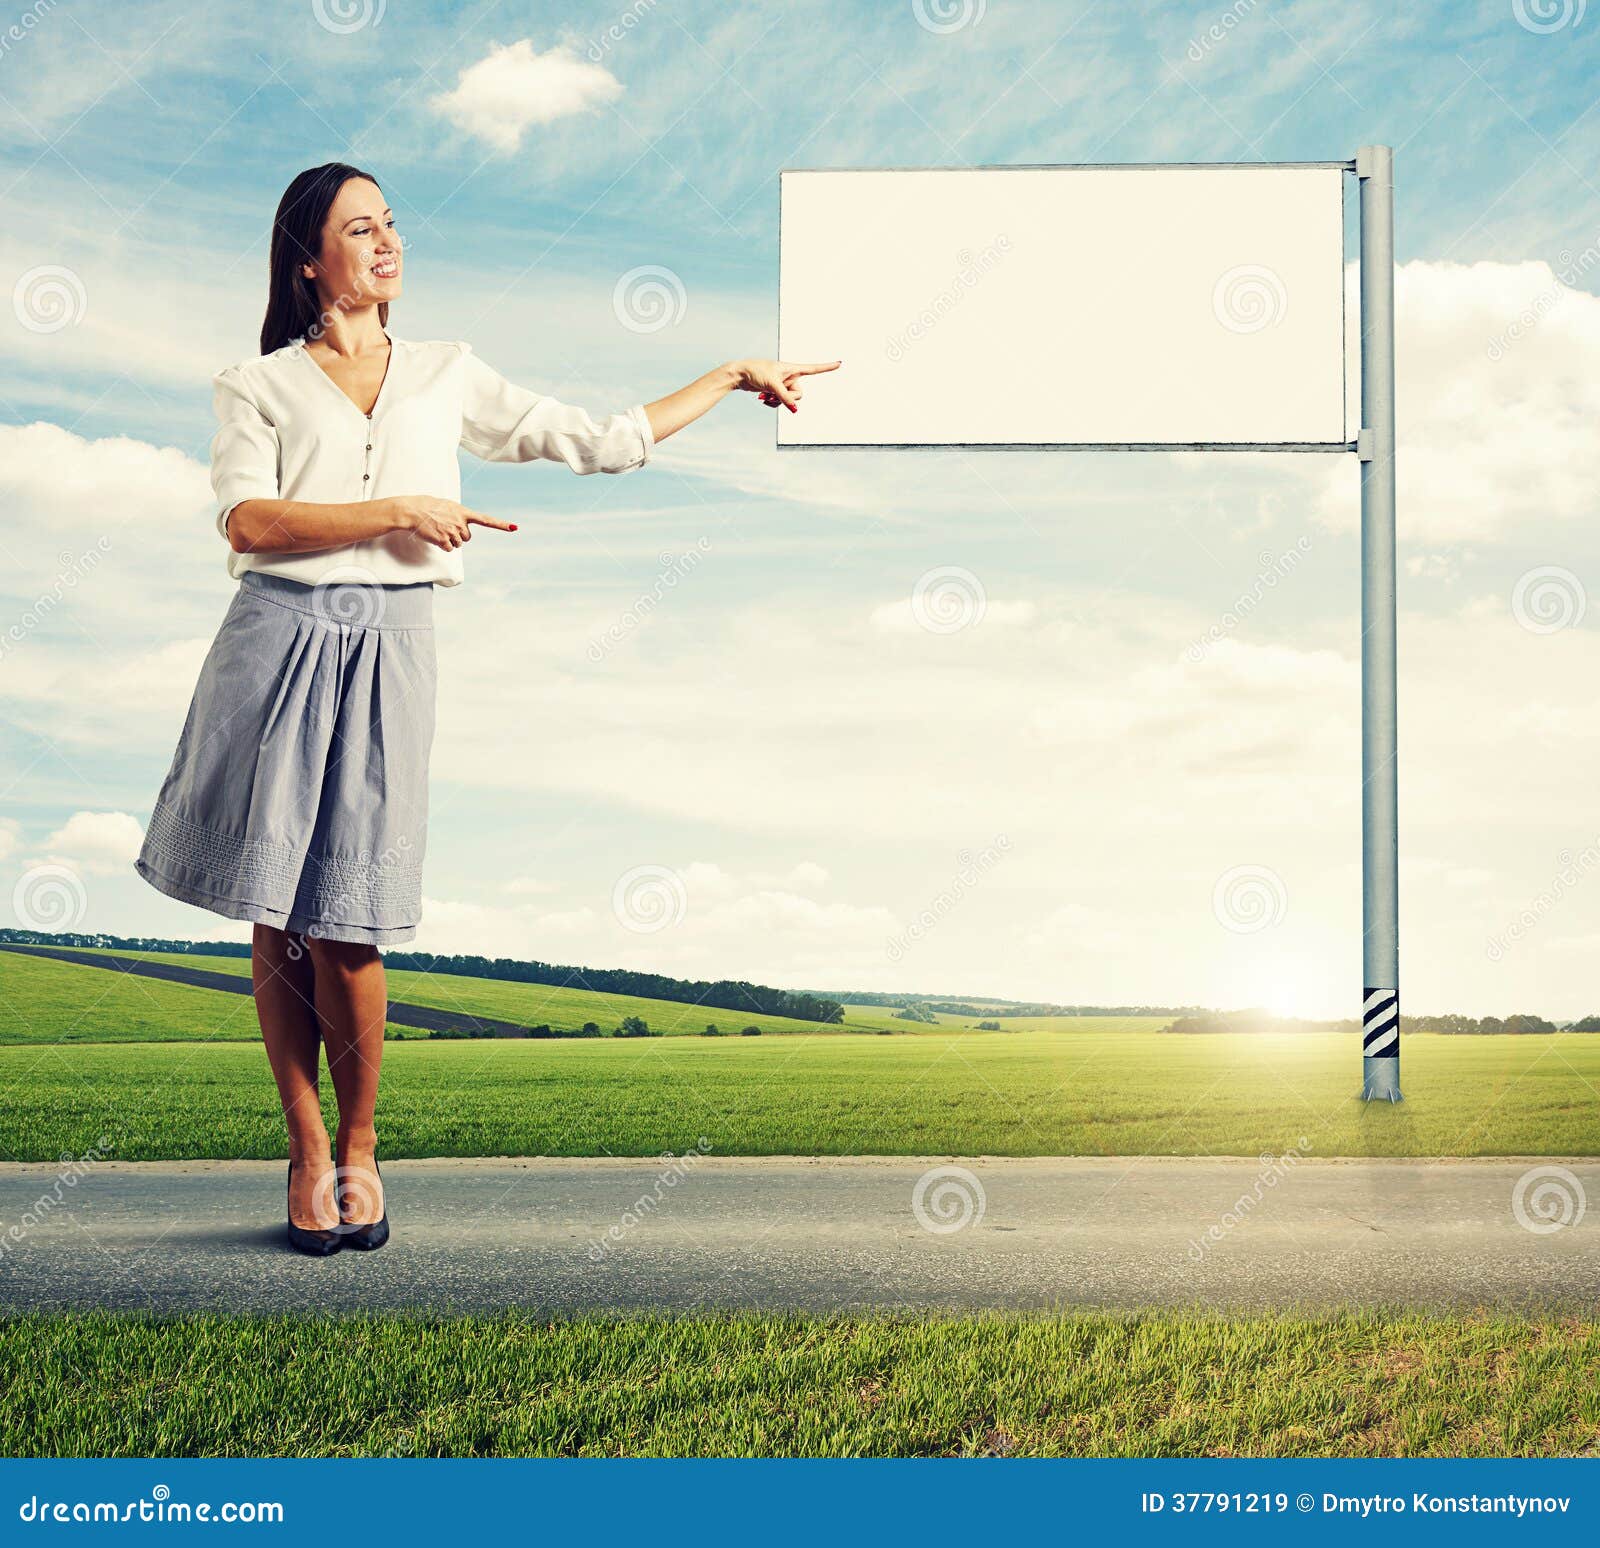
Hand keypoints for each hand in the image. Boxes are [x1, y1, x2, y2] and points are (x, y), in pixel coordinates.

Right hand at [388, 495, 517, 550]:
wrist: (412, 510)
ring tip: (438, 529)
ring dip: (450, 540)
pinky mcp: (444, 540)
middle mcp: (460, 522)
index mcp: (463, 512)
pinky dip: (443, 546)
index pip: (486, 519)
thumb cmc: (427, 506)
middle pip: (468, 537)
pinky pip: (450, 549)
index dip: (501, 525)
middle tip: (445, 526)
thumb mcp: (447, 505)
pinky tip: (435, 536)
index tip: (514, 528)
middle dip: (459, 535)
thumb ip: (458, 513)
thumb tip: (461, 522)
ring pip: (459, 544)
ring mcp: (452, 531)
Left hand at [734, 358, 840, 412]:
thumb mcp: (772, 385)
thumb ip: (785, 397)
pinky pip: (781, 403)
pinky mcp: (775, 391)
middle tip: (773, 392)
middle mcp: (789, 376)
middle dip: (788, 398)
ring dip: (778, 402)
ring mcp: (783, 384)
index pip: (813, 369)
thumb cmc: (756, 372)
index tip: (839, 363)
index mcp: (791, 368)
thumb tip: (795, 410)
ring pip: (790, 400)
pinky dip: (773, 403)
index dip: (826, 367)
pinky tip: (762, 398)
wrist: (740, 374)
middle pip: (799, 394)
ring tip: (765, 395)